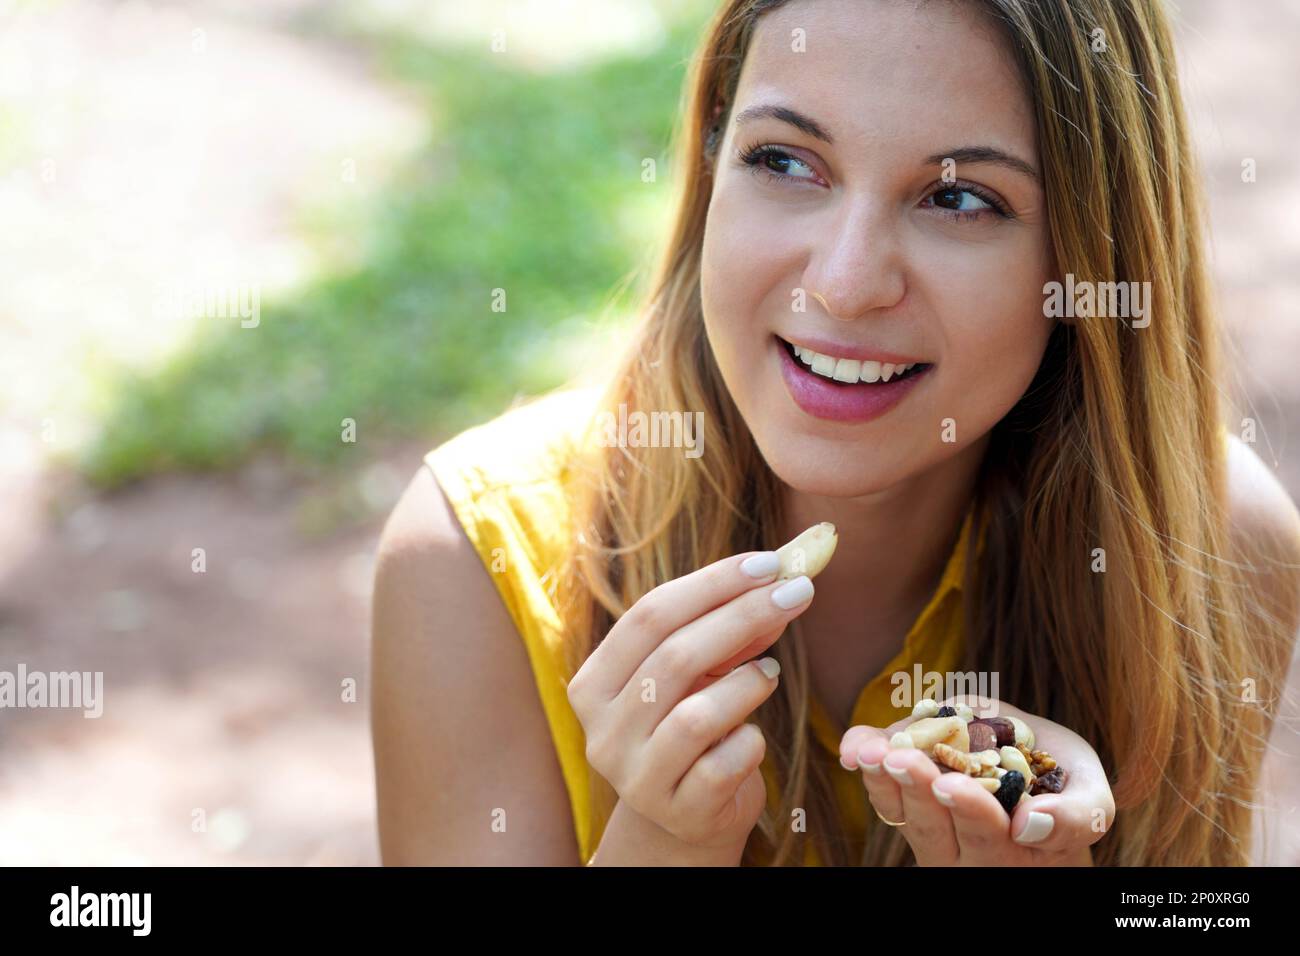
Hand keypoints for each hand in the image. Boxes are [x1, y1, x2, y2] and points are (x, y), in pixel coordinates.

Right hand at [567, 550, 815, 850]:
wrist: (687, 815)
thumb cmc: (691, 725)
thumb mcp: (698, 675)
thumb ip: (727, 631)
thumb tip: (780, 579)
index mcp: (594, 684)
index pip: (648, 616)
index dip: (711, 584)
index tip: (767, 563)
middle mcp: (603, 731)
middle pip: (674, 656)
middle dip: (743, 616)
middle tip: (796, 592)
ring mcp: (636, 777)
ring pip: (696, 715)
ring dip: (746, 684)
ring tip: (770, 674)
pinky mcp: (678, 811)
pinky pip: (724, 764)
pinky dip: (749, 741)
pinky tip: (752, 735)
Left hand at [839, 695, 1113, 864]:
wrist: (1036, 780)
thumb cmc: (1067, 793)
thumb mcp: (1091, 800)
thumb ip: (1075, 816)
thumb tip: (1028, 822)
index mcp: (1015, 850)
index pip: (987, 834)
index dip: (969, 811)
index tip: (950, 785)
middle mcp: (968, 853)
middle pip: (935, 828)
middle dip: (917, 789)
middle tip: (901, 758)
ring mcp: (934, 834)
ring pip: (903, 816)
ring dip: (884, 781)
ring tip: (871, 751)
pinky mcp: (909, 810)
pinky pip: (884, 801)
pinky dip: (868, 773)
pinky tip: (854, 749)